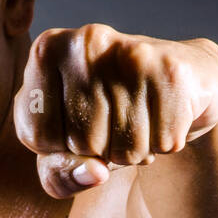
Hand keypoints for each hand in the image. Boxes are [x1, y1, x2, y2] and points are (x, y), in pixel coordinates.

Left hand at [13, 25, 217, 197]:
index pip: (38, 136)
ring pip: (124, 149)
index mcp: (46, 52)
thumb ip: (58, 174)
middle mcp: (85, 43)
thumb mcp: (64, 147)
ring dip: (136, 151)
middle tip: (115, 123)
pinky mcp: (171, 72)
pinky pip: (162, 144)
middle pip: (82, 143)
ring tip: (140, 119)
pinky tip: (162, 114)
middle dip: (101, 152)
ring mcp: (131, 53)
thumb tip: (94, 173)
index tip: (76, 125)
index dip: (60, 148)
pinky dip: (165, 143)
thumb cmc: (109, 115)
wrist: (179, 76)